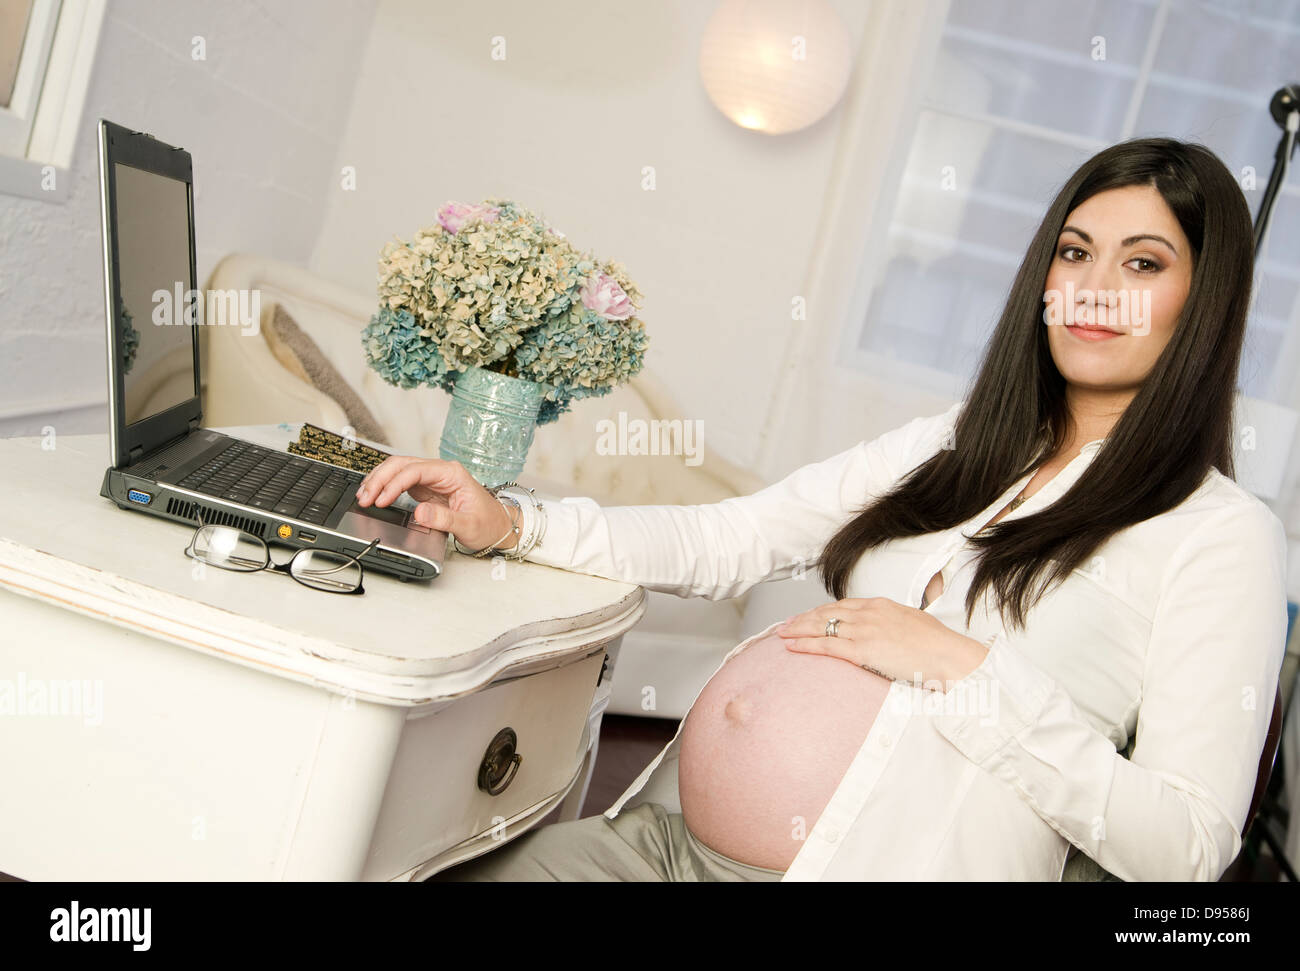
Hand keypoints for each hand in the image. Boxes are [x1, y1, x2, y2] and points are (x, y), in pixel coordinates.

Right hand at [354, 456, 514, 550]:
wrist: (498, 526)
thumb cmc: (488, 523)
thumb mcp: (468, 525)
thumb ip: (444, 518)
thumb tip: (419, 512)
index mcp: (451, 473)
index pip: (415, 470)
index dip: (394, 484)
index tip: (382, 499)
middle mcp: (440, 471)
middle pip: (402, 465)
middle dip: (380, 479)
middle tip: (365, 497)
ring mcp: (432, 479)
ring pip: (398, 470)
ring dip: (379, 481)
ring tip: (364, 495)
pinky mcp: (426, 488)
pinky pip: (400, 481)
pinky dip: (385, 487)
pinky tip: (375, 495)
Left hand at [775, 598, 988, 689]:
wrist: (947, 655)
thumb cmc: (937, 644)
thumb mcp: (914, 622)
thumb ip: (897, 622)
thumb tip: (893, 628)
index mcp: (880, 605)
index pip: (842, 605)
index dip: (822, 611)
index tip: (809, 615)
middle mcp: (867, 614)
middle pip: (826, 613)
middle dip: (804, 618)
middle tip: (787, 624)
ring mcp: (863, 631)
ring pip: (821, 627)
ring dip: (798, 630)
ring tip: (782, 634)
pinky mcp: (861, 651)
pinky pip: (826, 646)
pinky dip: (806, 646)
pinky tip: (793, 647)